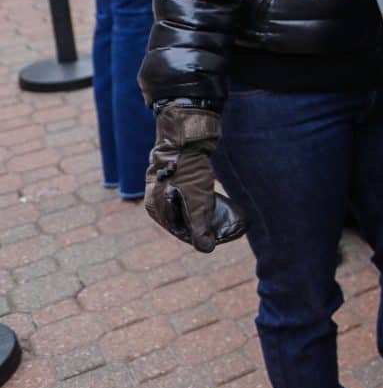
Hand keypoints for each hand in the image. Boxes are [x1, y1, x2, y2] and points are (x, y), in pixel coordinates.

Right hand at [145, 105, 245, 252]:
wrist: (188, 138)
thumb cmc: (189, 172)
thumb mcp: (197, 203)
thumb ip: (200, 227)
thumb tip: (206, 249)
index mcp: (155, 207)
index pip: (177, 229)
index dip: (198, 234)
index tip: (216, 235)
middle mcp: (155, 197)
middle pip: (180, 217)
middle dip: (201, 222)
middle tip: (222, 224)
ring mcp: (163, 184)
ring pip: (184, 204)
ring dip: (201, 209)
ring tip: (221, 212)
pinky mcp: (173, 173)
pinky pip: (186, 192)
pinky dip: (199, 197)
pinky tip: (214, 197)